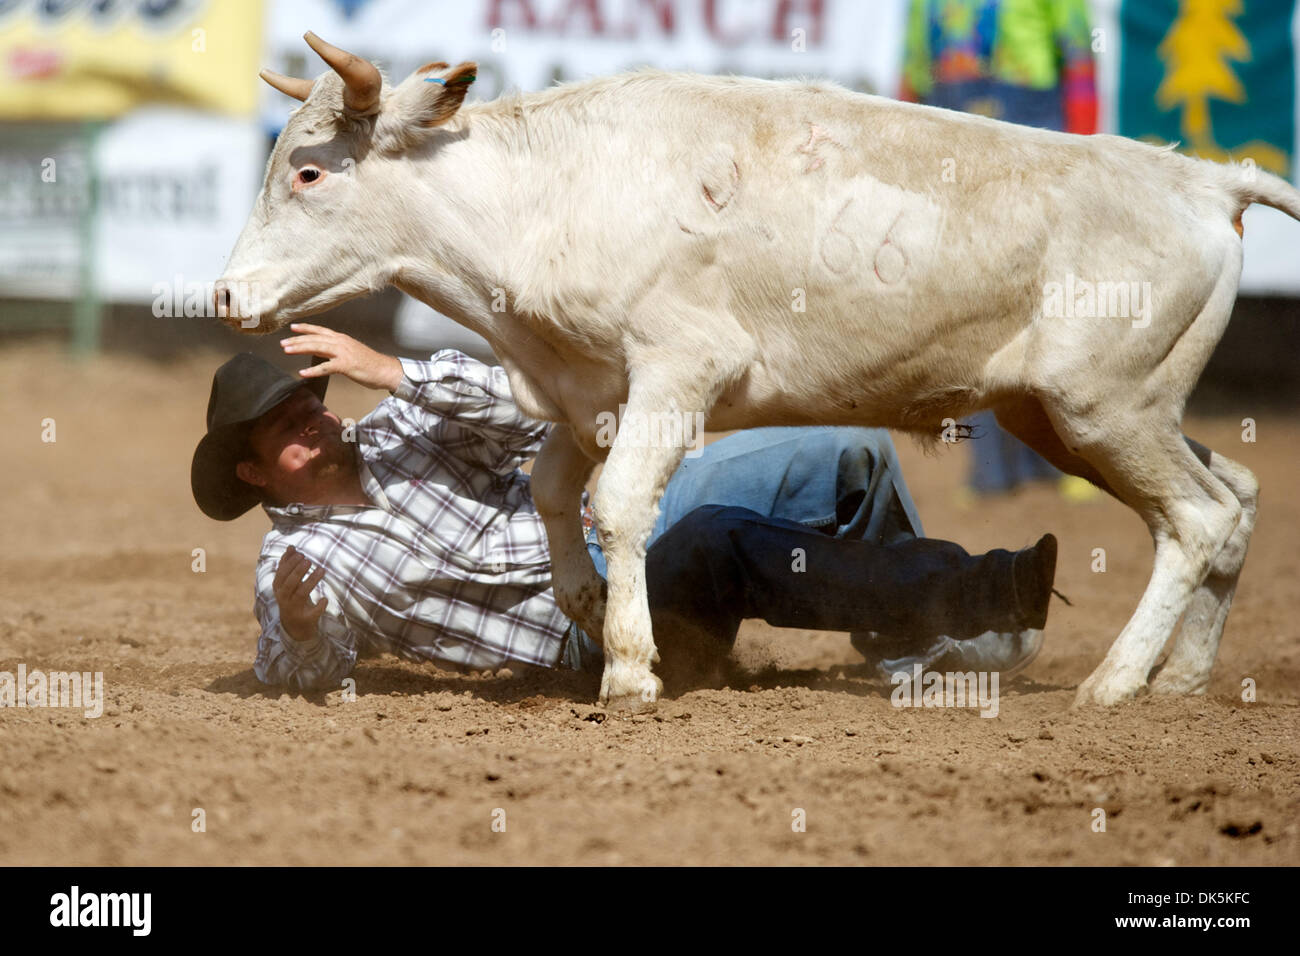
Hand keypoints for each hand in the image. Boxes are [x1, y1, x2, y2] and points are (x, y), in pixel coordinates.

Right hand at [273, 546, 327, 642]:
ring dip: (311, 582)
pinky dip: (320, 605)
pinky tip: (325, 598)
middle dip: (298, 571)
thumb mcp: (288, 583)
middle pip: (289, 584)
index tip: (300, 553)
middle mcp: (284, 599)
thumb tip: (291, 547)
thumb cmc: (292, 598)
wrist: (294, 626)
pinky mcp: (306, 619)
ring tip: (322, 570)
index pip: (281, 575)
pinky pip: (313, 612)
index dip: (289, 563)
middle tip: (309, 560)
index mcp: (279, 589)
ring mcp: (294, 609)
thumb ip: (289, 566)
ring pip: (301, 595)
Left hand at [281, 323, 403, 390]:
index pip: (320, 331)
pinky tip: (303, 373)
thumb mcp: (352, 353)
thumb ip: (337, 351)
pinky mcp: (346, 365)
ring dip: (300, 348)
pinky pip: (326, 367)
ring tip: (287, 351)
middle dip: (297, 340)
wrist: (386, 370)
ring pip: (318, 348)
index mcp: (342, 339)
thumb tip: (322, 352)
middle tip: (283, 343)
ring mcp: (344, 353)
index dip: (305, 328)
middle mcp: (341, 342)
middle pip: (315, 338)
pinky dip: (313, 370)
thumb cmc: (371, 364)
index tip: (292, 328)